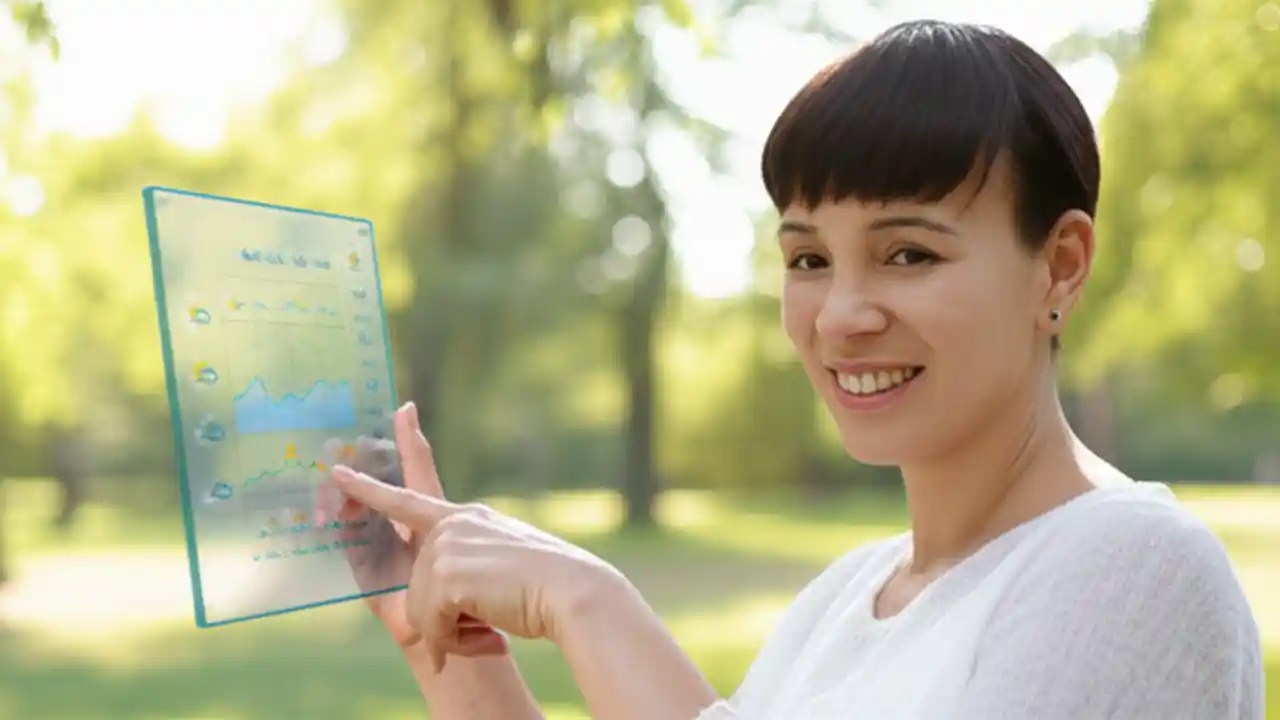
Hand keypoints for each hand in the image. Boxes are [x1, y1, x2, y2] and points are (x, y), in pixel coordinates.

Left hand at [330, 423, 625, 672]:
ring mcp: (448, 545)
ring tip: (493, 635)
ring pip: (423, 607)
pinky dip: (455, 642)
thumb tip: (439, 604)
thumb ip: (466, 567)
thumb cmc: (548, 587)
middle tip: (487, 636)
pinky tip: (488, 641)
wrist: (574, 592)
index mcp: (467, 517)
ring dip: (453, 632)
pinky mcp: (447, 573)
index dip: (369, 487)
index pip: (408, 499)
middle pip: (419, 585)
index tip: (337, 470)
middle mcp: (453, 524)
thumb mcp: (503, 565)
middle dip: (442, 619)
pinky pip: (432, 622)